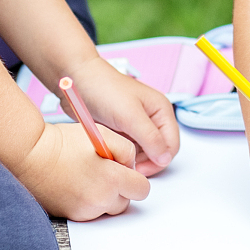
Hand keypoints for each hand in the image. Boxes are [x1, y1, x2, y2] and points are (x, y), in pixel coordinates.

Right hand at [17, 121, 150, 221]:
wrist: (30, 155)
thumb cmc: (63, 143)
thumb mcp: (104, 134)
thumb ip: (126, 150)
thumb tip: (130, 165)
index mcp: (112, 179)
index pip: (142, 190)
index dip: (134, 178)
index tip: (124, 171)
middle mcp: (100, 200)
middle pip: (125, 203)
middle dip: (120, 190)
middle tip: (105, 173)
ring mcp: (85, 211)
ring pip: (107, 209)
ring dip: (104, 197)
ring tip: (88, 177)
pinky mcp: (70, 216)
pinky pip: (89, 213)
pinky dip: (87, 202)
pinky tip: (76, 185)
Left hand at [68, 57, 178, 174]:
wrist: (78, 79)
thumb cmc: (105, 91)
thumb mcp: (130, 116)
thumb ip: (150, 138)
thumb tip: (165, 159)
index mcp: (162, 111)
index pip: (171, 146)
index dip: (158, 161)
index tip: (138, 170)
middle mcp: (152, 119)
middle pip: (158, 151)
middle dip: (145, 162)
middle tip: (125, 167)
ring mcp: (137, 125)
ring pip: (143, 152)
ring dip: (132, 159)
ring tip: (115, 160)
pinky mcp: (122, 129)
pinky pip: (128, 148)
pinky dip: (122, 154)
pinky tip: (110, 154)